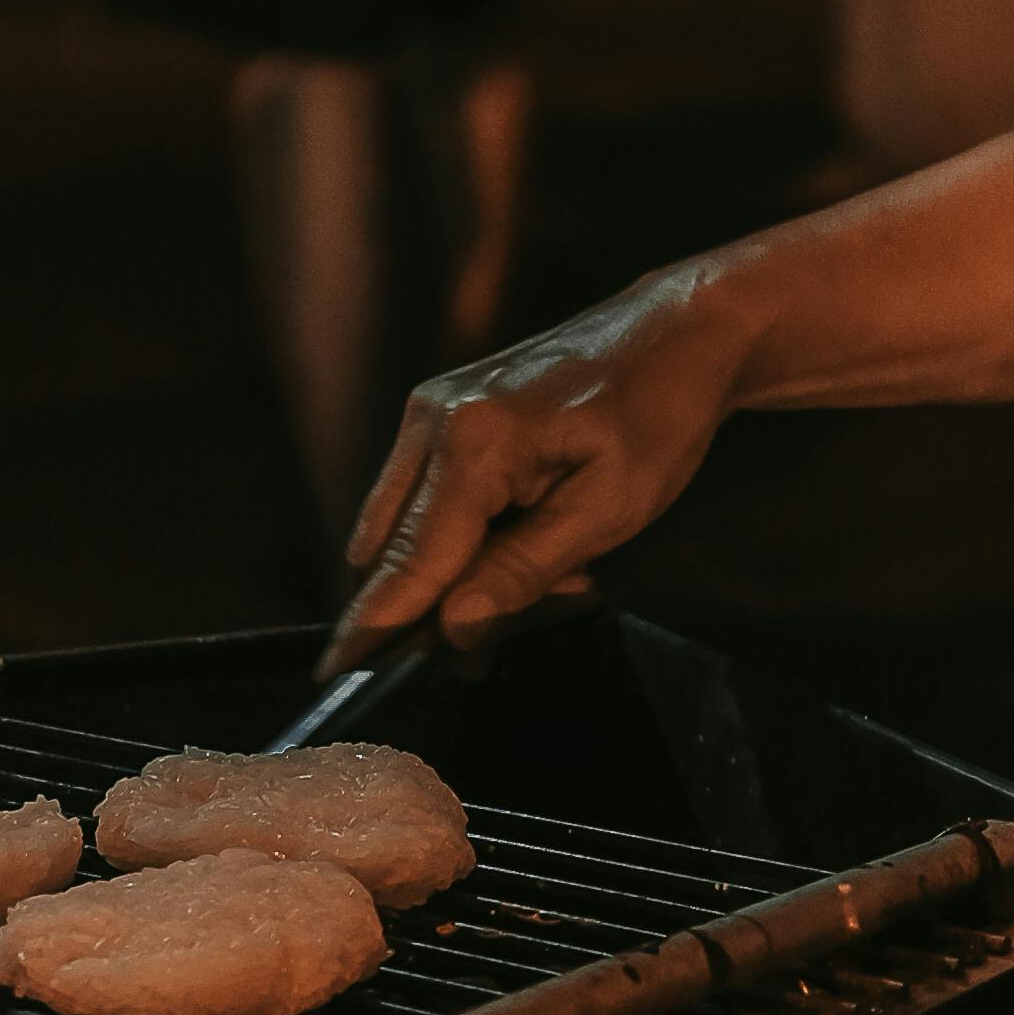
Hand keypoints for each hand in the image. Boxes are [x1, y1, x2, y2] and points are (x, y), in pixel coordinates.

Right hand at [330, 275, 746, 660]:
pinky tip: (534, 532)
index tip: (335, 682)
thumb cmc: (660, 413)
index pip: (409, 560)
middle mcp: (431, 421)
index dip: (374, 628)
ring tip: (556, 567)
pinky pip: (424, 502)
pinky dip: (463, 538)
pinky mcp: (440, 416)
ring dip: (454, 571)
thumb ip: (525, 569)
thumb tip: (453, 627)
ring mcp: (430, 412)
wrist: (678, 332)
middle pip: (390, 550)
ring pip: (403, 529)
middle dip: (434, 605)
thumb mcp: (611, 506)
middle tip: (523, 623)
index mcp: (472, 441)